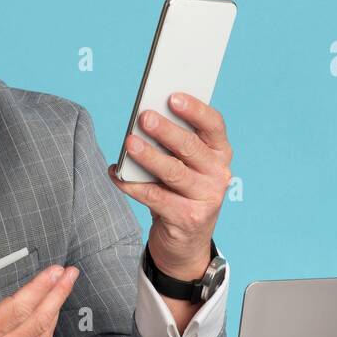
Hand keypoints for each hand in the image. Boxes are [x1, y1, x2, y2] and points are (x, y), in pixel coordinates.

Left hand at [108, 93, 231, 280]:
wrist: (186, 240)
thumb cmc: (181, 191)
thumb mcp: (186, 165)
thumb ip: (174, 144)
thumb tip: (146, 120)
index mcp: (220, 153)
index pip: (213, 125)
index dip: (195, 109)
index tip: (172, 96)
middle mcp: (219, 174)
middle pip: (191, 147)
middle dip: (166, 130)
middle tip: (144, 116)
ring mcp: (206, 198)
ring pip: (173, 172)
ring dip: (148, 156)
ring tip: (129, 143)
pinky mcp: (187, 218)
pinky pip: (154, 197)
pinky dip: (131, 185)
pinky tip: (115, 174)